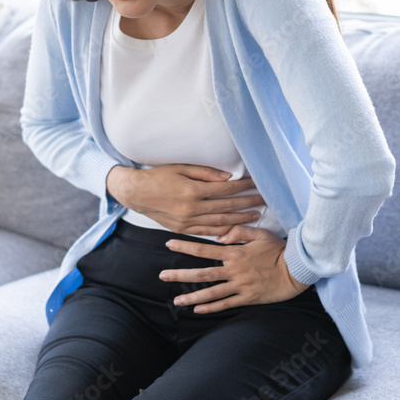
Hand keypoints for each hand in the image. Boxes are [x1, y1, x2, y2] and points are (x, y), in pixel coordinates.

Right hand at [106, 164, 265, 236]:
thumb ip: (205, 172)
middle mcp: (191, 208)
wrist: (136, 193)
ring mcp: (187, 221)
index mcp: (192, 190)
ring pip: (220, 223)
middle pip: (227, 207)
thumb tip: (227, 177)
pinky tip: (234, 229)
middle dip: (248, 203)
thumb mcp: (181, 167)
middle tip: (264, 200)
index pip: (226, 189)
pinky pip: (207, 232)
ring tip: (255, 216)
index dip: (243, 186)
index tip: (257, 183)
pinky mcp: (182, 229)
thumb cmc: (158, 176)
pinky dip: (222, 232)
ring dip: (240, 220)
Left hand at [158, 225, 309, 312]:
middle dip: (180, 275)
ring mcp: (239, 286)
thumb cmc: (278, 249)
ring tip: (176, 301)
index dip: (185, 246)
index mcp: (234, 253)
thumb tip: (220, 237)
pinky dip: (211, 308)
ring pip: (211, 293)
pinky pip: (226, 304)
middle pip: (202, 274)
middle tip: (162, 275)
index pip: (204, 249)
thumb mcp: (260, 233)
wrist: (296, 270)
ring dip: (192, 297)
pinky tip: (198, 310)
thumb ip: (239, 231)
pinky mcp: (247, 298)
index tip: (169, 243)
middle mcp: (233, 271)